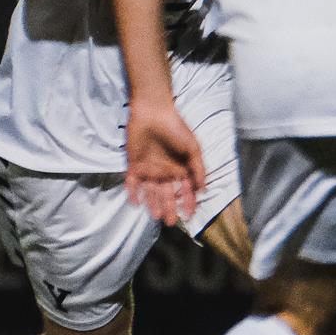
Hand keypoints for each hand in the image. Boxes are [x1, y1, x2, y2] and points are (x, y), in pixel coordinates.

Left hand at [125, 99, 206, 226]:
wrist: (153, 112)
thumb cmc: (176, 128)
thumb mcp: (193, 148)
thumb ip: (198, 169)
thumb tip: (203, 189)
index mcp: (180, 168)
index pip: (185, 190)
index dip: (188, 203)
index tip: (189, 215)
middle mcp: (165, 172)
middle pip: (167, 195)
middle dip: (170, 208)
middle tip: (171, 222)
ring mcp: (148, 170)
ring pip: (151, 192)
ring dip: (153, 204)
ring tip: (157, 216)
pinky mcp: (134, 165)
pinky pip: (132, 183)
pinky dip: (133, 193)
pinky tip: (136, 203)